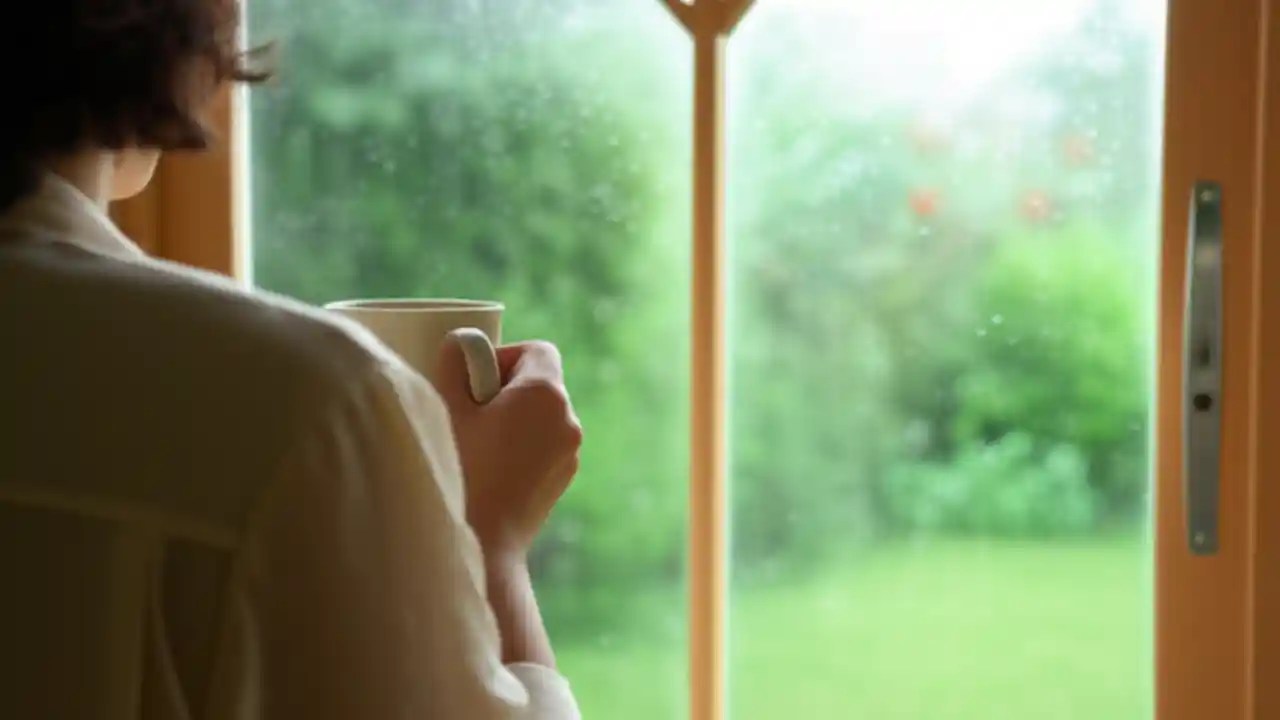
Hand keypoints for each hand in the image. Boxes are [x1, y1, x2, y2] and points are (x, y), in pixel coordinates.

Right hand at [436, 339, 582, 562]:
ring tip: (475, 443)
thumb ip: (455, 364)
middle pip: (540, 383)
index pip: (537, 349)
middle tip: (468, 413)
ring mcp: (569, 453)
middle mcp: (568, 420)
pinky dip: (520, 445)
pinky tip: (488, 468)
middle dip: (504, 389)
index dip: (503, 356)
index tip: (474, 382)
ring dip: (511, 419)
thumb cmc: (461, 473)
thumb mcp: (447, 408)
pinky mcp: (561, 480)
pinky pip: (543, 445)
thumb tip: (462, 345)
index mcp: (547, 394)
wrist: (481, 546)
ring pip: (540, 416)